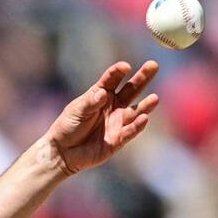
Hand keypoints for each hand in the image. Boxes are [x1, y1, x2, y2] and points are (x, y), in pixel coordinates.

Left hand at [42, 61, 159, 175]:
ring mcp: (117, 122)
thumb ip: (90, 103)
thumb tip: (103, 93)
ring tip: (155, 99)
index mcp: (101, 94)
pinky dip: (137, 126)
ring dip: (145, 105)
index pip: (112, 79)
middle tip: (153, 65)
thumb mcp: (77, 111)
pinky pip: (129, 131)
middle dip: (142, 78)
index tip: (125, 66)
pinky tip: (144, 118)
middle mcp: (113, 106)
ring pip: (135, 111)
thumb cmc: (68, 127)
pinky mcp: (118, 139)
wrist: (63, 153)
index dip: (118, 72)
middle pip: (131, 89)